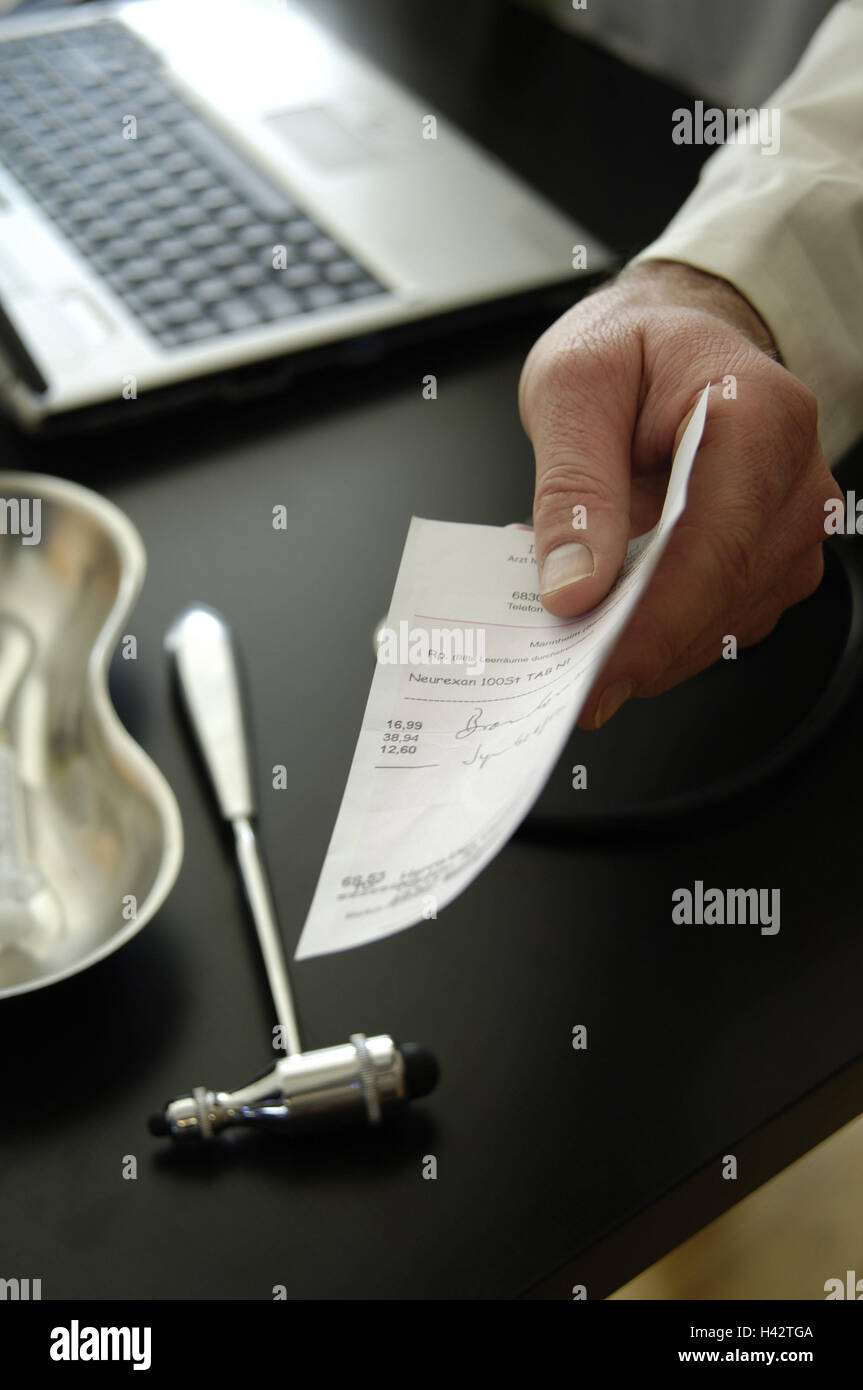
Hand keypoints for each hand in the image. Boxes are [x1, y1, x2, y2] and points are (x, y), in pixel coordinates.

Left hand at [518, 259, 842, 728]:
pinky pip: (717, 622)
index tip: (597, 673)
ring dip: (646, 644)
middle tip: (564, 682)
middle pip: (723, 596)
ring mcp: (791, 528)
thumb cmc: (628, 350)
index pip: (716, 546)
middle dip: (640, 648)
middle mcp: (795, 479)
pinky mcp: (772, 562)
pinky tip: (610, 617)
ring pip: (722, 624)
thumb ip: (573, 486)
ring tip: (573, 636)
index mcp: (760, 417)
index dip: (654, 623)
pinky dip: (659, 632)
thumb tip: (574, 587)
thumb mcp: (571, 389)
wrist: (672, 339)